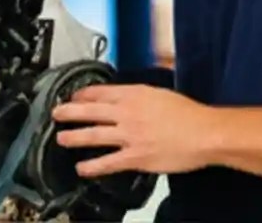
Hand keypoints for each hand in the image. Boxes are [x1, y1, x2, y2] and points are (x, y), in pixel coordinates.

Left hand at [51, 84, 218, 176]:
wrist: (204, 133)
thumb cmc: (189, 114)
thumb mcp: (162, 93)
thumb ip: (143, 93)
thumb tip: (133, 93)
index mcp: (135, 94)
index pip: (101, 92)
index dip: (83, 95)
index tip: (74, 97)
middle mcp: (128, 112)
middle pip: (91, 111)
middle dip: (70, 112)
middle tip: (56, 113)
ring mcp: (129, 135)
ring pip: (94, 135)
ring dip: (74, 136)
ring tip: (62, 138)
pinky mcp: (135, 156)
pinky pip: (108, 162)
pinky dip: (92, 166)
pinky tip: (82, 168)